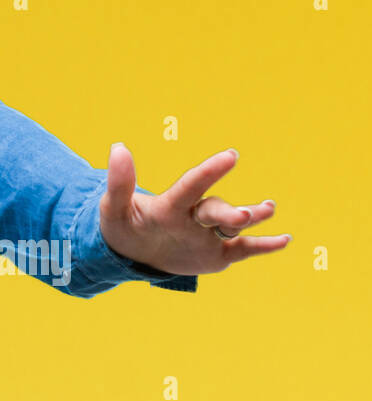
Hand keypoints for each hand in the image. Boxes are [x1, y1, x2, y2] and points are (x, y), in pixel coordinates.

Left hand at [97, 143, 289, 275]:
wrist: (134, 252)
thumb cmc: (124, 226)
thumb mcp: (114, 208)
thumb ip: (119, 183)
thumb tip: (117, 147)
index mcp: (171, 204)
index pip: (191, 185)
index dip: (210, 171)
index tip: (231, 155)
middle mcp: (195, 215)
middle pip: (215, 208)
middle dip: (229, 211)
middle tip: (240, 215)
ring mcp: (209, 234)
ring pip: (235, 224)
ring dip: (252, 218)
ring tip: (268, 210)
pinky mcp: (219, 253)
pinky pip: (245, 248)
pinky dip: (265, 245)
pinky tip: (285, 240)